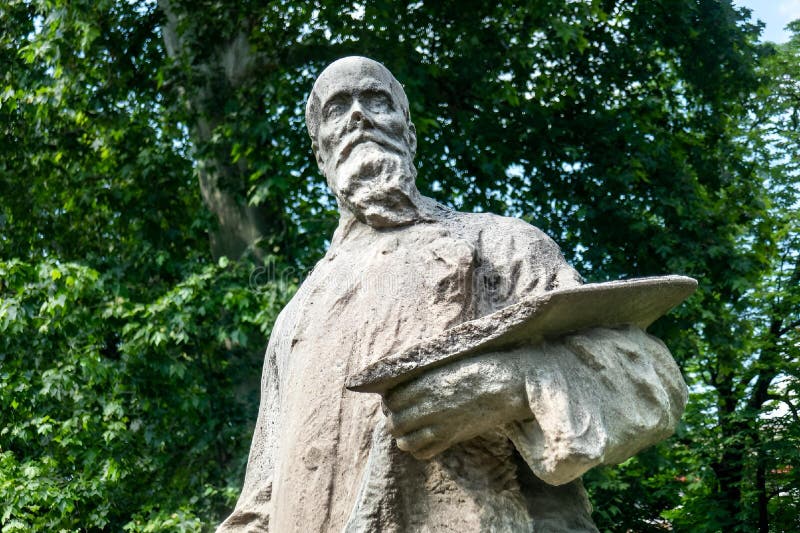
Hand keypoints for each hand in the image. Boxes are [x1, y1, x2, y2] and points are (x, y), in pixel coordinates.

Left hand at [382, 351, 531, 459]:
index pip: (390, 399)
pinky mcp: (453, 437)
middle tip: (401, 414)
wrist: (510, 383)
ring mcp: (441, 424)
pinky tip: (425, 439)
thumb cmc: (482, 367)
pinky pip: (424, 453)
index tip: (395, 399)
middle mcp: (429, 406)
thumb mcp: (448, 365)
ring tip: (411, 429)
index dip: (389, 401)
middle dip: (393, 419)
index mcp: (426, 384)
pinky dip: (419, 449)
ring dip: (403, 436)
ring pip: (404, 442)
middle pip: (394, 422)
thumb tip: (406, 383)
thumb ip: (425, 377)